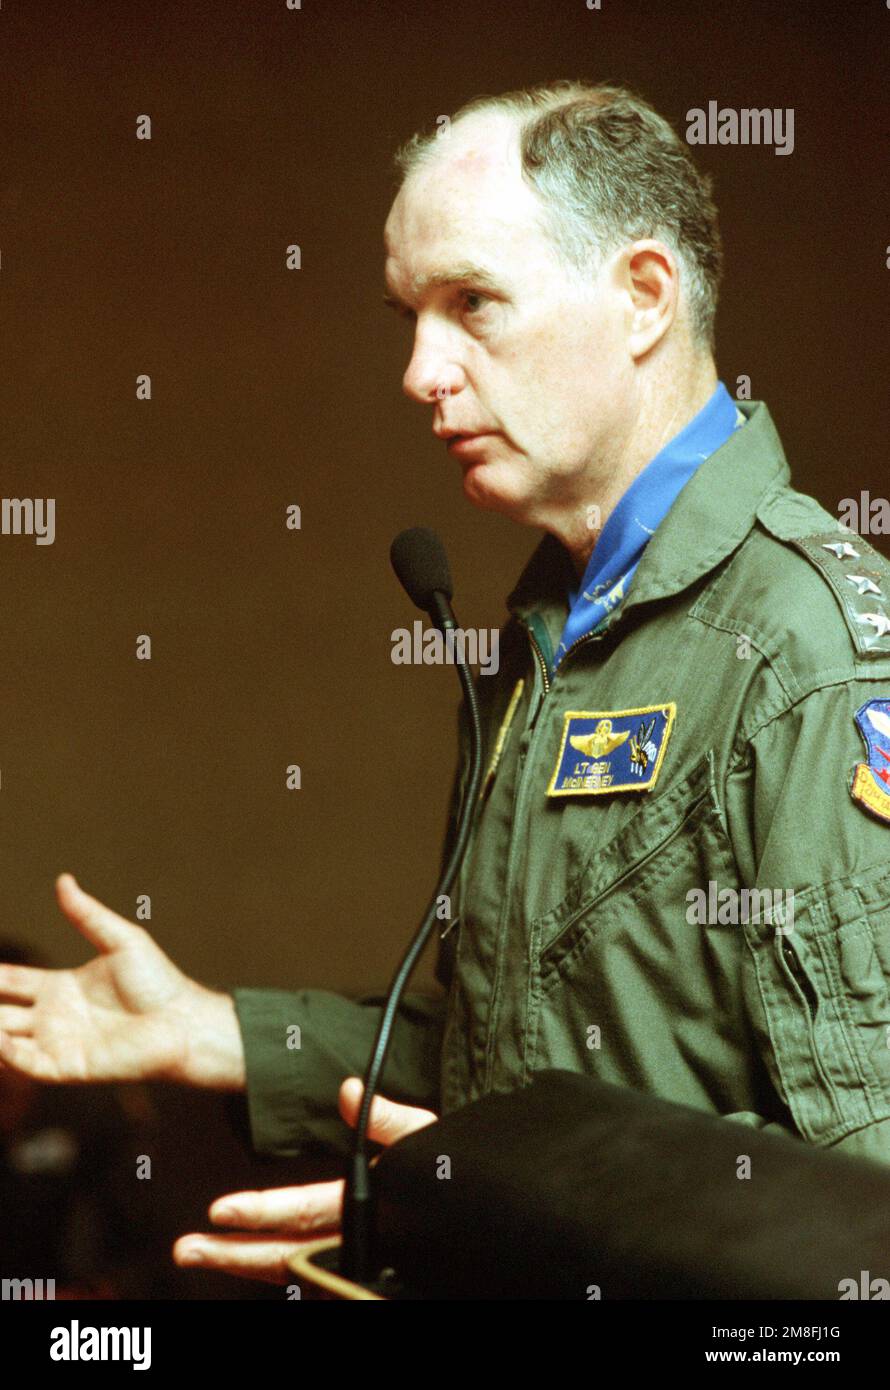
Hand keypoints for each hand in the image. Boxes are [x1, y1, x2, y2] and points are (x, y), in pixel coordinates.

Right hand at [0, 874, 244, 1088]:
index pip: (11, 981)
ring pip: (5, 1039)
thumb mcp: (119, 940)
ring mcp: (58, 1043)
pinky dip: (6, 1052)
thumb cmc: (157, 982)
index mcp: (60, 987)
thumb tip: (63, 879)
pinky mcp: (68, 1066)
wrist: (181, 1020)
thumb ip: (86, 915)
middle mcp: (52, 1017)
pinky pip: (27, 1062)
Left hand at [173, 1076, 437, 1282]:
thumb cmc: (455, 1166)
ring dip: (247, 1266)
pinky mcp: (362, 1269)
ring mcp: (361, 1261)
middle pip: (288, 1257)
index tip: (220, 1211)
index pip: (306, 1212)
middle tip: (189, 1249)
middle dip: (235, 1255)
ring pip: (295, 1273)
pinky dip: (281, 1273)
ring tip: (206, 1254)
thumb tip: (348, 1090)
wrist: (481, 1208)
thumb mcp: (426, 1133)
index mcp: (372, 1203)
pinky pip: (313, 1277)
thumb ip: (386, 1116)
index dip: (262, 1212)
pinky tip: (250, 1262)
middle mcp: (363, 1240)